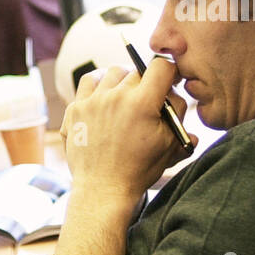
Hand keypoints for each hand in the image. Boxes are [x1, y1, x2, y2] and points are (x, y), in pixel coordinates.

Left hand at [58, 59, 190, 205]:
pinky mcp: (75, 108)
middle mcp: (115, 96)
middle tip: (149, 99)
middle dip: (147, 82)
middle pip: (137, 71)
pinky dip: (100, 83)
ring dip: (123, 80)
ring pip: (113, 73)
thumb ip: (178, 113)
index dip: (169, 72)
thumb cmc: (139, 169)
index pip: (161, 66)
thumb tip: (177, 94)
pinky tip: (106, 93)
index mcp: (142, 103)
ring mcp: (92, 101)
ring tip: (128, 96)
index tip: (169, 82)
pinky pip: (89, 82)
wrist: (103, 188)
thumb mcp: (170, 143)